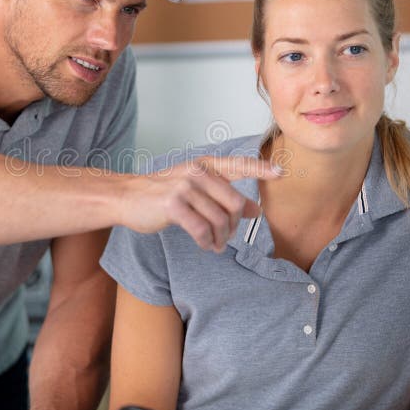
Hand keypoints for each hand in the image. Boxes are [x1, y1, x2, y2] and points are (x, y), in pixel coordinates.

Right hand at [119, 156, 278, 251]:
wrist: (127, 197)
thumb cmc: (162, 194)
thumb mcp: (196, 190)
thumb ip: (224, 197)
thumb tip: (256, 210)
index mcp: (205, 165)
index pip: (239, 164)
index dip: (261, 169)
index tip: (281, 173)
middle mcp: (197, 172)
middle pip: (234, 203)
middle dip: (234, 226)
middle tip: (226, 237)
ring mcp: (185, 187)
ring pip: (219, 219)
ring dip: (220, 238)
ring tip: (214, 245)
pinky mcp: (174, 204)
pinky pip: (201, 229)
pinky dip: (206, 241)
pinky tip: (204, 244)